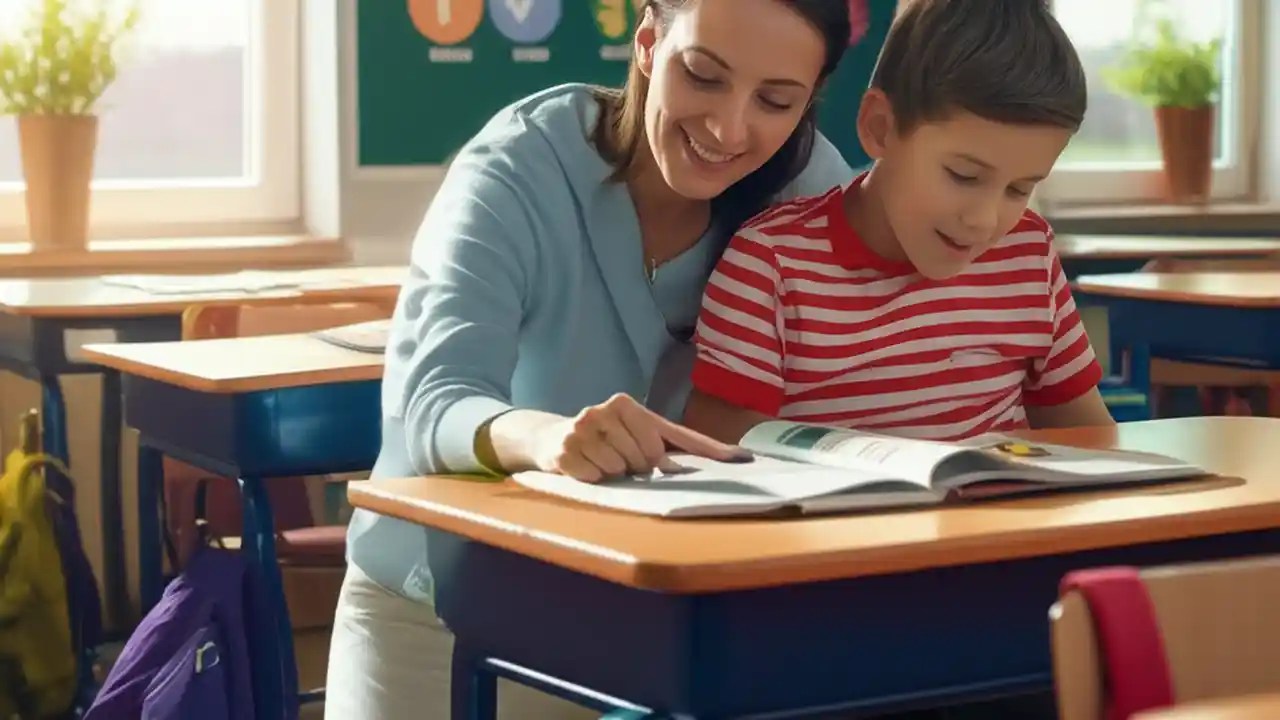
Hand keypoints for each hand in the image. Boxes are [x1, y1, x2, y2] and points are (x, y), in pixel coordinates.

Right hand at [532, 393, 750, 482]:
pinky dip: (594, 480)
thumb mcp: (634, 432)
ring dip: (615, 475)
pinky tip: (586, 468)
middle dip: (638, 467)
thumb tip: (711, 459)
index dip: (706, 450)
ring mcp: (582, 428)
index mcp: (626, 404)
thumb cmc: (604, 439)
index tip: (740, 460)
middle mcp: (604, 410)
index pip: (673, 435)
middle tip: (621, 461)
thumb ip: (671, 443)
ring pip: (621, 469)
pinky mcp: (565, 450)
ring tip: (602, 463)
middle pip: (647, 458)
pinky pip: (597, 478)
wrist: (549, 438)